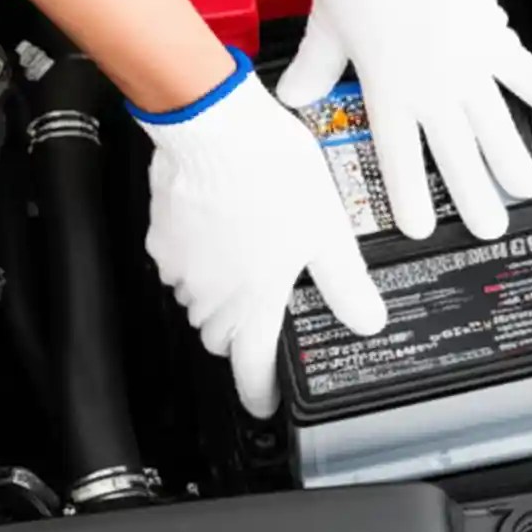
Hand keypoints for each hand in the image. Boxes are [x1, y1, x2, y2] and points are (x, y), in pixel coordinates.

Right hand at [133, 49, 386, 417]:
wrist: (216, 128)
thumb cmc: (270, 175)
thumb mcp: (328, 233)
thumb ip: (346, 285)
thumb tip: (368, 321)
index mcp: (251, 304)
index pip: (250, 371)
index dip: (260, 394)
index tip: (264, 403)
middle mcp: (210, 295)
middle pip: (223, 337)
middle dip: (245, 335)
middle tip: (270, 312)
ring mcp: (182, 268)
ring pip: (200, 301)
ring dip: (222, 295)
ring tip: (253, 259)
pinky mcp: (163, 237)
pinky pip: (181, 265)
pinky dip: (201, 260)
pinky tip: (225, 227)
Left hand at [276, 0, 531, 240]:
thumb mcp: (325, 26)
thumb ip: (313, 69)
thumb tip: (292, 95)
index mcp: (388, 90)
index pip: (397, 158)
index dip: (408, 197)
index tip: (417, 227)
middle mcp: (432, 87)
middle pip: (455, 155)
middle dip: (472, 197)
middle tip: (487, 225)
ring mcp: (467, 65)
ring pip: (494, 124)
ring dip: (511, 159)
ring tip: (525, 187)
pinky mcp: (491, 36)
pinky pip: (523, 69)